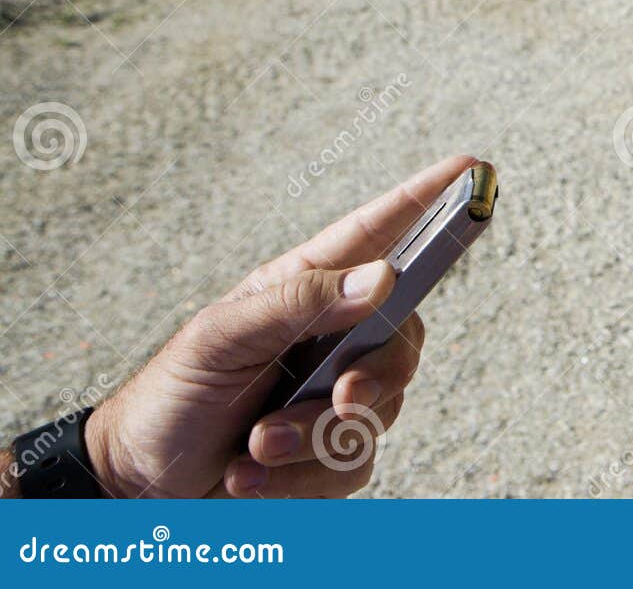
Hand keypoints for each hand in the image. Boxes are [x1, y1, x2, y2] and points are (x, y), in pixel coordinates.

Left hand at [83, 155, 479, 497]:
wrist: (140, 486)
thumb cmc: (172, 394)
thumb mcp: (223, 336)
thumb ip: (303, 302)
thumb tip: (385, 277)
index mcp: (306, 287)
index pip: (379, 234)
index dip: (428, 199)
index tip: (473, 168)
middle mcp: (333, 336)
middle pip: (405, 338)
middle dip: (378, 376)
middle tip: (343, 399)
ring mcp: (336, 394)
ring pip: (380, 411)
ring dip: (314, 438)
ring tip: (256, 446)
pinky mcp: (330, 451)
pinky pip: (354, 465)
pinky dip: (300, 478)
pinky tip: (251, 475)